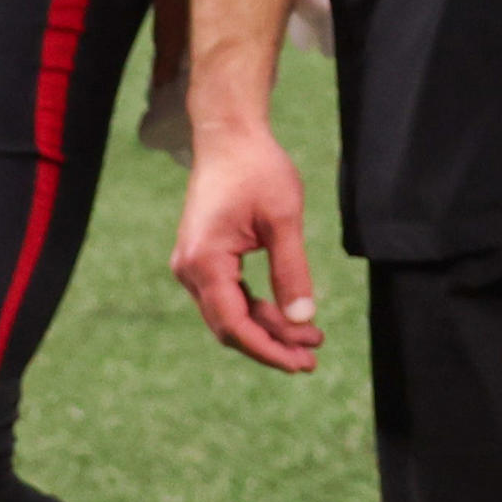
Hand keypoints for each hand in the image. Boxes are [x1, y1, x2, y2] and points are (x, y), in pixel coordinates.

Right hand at [170, 122, 323, 372]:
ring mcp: (193, 266)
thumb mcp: (284, 218)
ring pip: (231, 313)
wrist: (230, 137)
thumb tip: (304, 320)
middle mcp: (189, 270)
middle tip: (312, 359)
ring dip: (268, 328)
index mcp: (205, 262)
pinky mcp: (204, 260)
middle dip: (271, 344)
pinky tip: (290, 317)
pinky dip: (259, 308)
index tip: (299, 363)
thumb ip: (292, 270)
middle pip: (230, 325)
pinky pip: (230, 296)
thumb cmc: (258, 169)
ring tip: (311, 340)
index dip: (267, 349)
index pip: (234, 324)